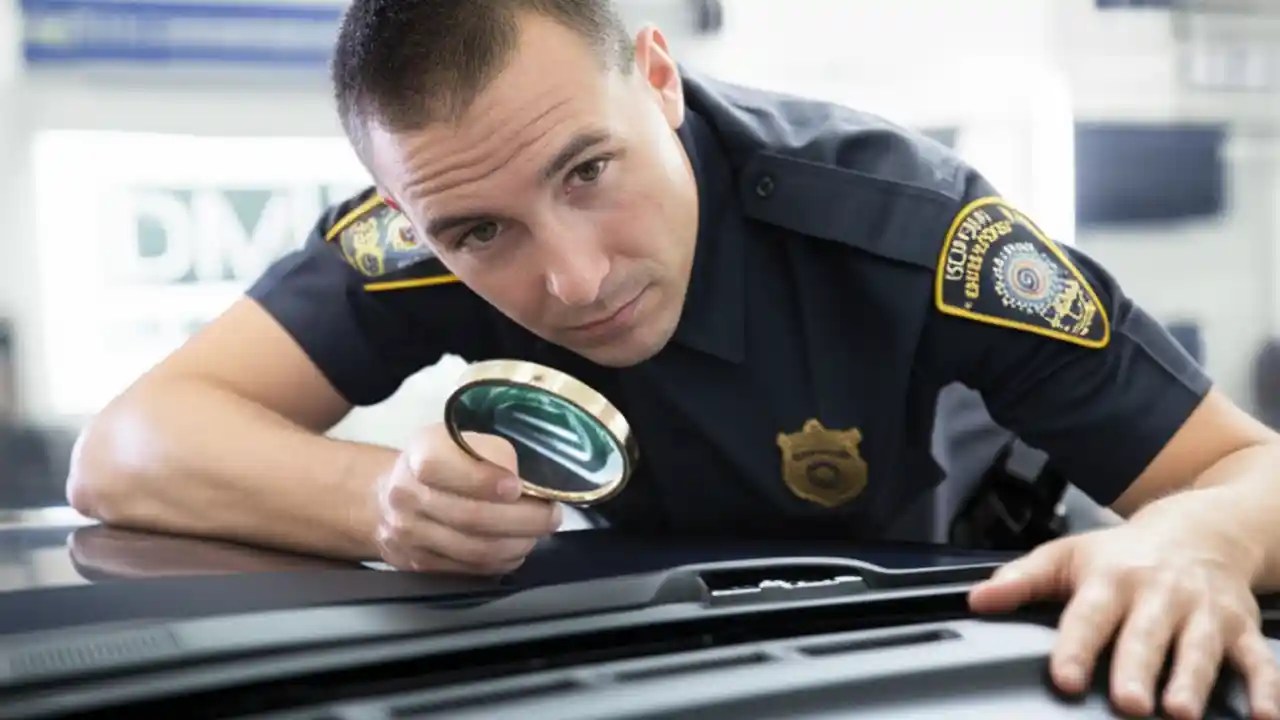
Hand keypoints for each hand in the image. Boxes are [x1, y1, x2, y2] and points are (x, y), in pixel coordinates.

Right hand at [372, 425, 561, 574]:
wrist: (384, 499)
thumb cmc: (435, 463)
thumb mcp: (455, 439)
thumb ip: (488, 452)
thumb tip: (526, 480)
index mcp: (419, 456)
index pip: (445, 468)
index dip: (485, 480)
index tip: (518, 486)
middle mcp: (407, 496)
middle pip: (471, 517)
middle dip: (523, 519)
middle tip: (551, 515)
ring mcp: (409, 535)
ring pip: (474, 549)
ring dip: (517, 544)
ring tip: (538, 533)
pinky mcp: (418, 564)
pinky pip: (469, 569)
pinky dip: (501, 561)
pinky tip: (516, 549)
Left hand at [968, 525, 1279, 719]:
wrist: (1201, 527)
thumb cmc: (1125, 553)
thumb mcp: (1068, 556)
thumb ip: (1021, 580)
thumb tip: (976, 600)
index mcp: (1111, 579)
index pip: (1089, 615)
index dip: (1077, 647)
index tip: (1067, 678)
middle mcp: (1158, 595)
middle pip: (1146, 635)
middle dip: (1138, 668)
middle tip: (1129, 703)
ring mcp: (1203, 611)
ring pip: (1199, 647)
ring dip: (1192, 680)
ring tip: (1182, 712)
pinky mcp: (1240, 627)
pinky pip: (1256, 658)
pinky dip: (1266, 686)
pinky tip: (1265, 715)